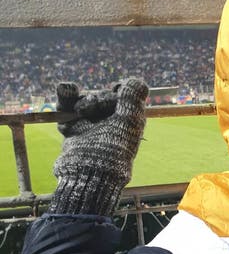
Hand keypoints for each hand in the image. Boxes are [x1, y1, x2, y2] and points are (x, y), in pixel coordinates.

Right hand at [51, 78, 147, 214]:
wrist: (89, 172)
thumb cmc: (114, 149)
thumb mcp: (128, 122)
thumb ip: (132, 100)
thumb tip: (138, 81)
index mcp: (127, 121)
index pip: (122, 96)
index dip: (117, 91)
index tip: (115, 90)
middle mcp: (110, 122)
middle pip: (100, 97)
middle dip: (95, 100)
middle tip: (88, 110)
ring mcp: (91, 127)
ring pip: (83, 102)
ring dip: (79, 102)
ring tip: (79, 111)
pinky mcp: (74, 131)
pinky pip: (67, 110)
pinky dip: (64, 102)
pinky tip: (65, 90)